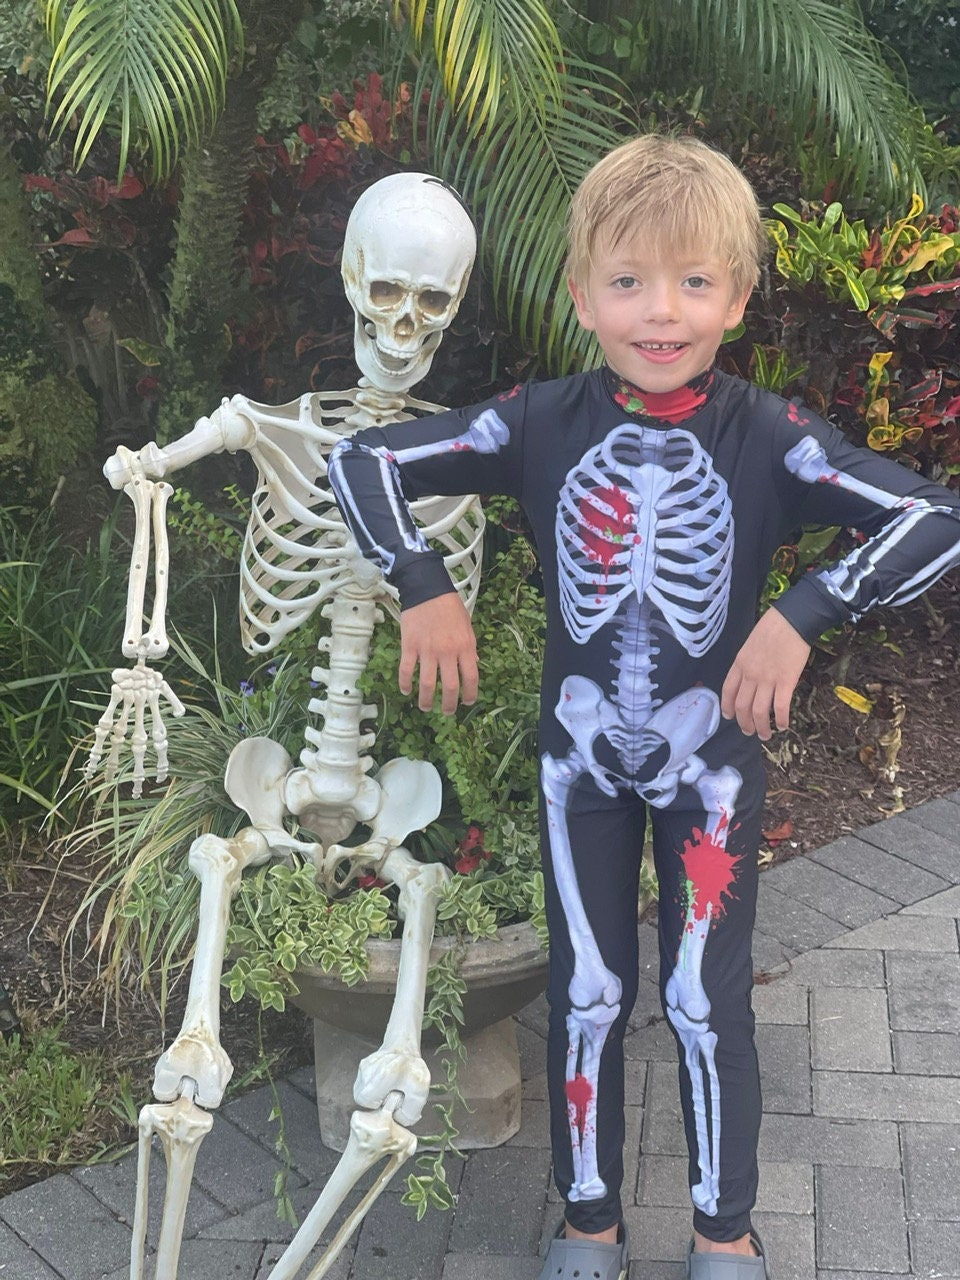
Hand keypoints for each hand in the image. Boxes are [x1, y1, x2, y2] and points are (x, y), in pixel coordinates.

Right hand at [399, 593, 477, 713]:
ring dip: (426, 700)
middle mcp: (447, 652)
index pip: (470, 678)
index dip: (470, 694)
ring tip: (426, 707)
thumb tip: (473, 665)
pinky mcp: (409, 647)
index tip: (467, 701)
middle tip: (447, 711)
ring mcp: (427, 651)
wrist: (427, 590)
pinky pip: (406, 671)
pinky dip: (405, 684)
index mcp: (465, 646)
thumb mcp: (467, 626)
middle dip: (449, 704)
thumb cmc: (450, 607)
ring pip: (426, 684)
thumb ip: (470, 648)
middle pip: (449, 687)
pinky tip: (407, 691)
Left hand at [721, 608, 810, 738]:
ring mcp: (767, 679)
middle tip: (748, 731)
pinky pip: (779, 707)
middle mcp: (750, 674)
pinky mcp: (786, 682)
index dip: (727, 707)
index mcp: (739, 664)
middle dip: (744, 723)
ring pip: (758, 711)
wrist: (792, 620)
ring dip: (761, 727)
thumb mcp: (750, 645)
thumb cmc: (773, 628)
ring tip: (764, 735)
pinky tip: (782, 726)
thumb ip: (747, 663)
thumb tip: (749, 679)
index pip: (728, 691)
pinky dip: (780, 720)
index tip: (729, 717)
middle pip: (742, 706)